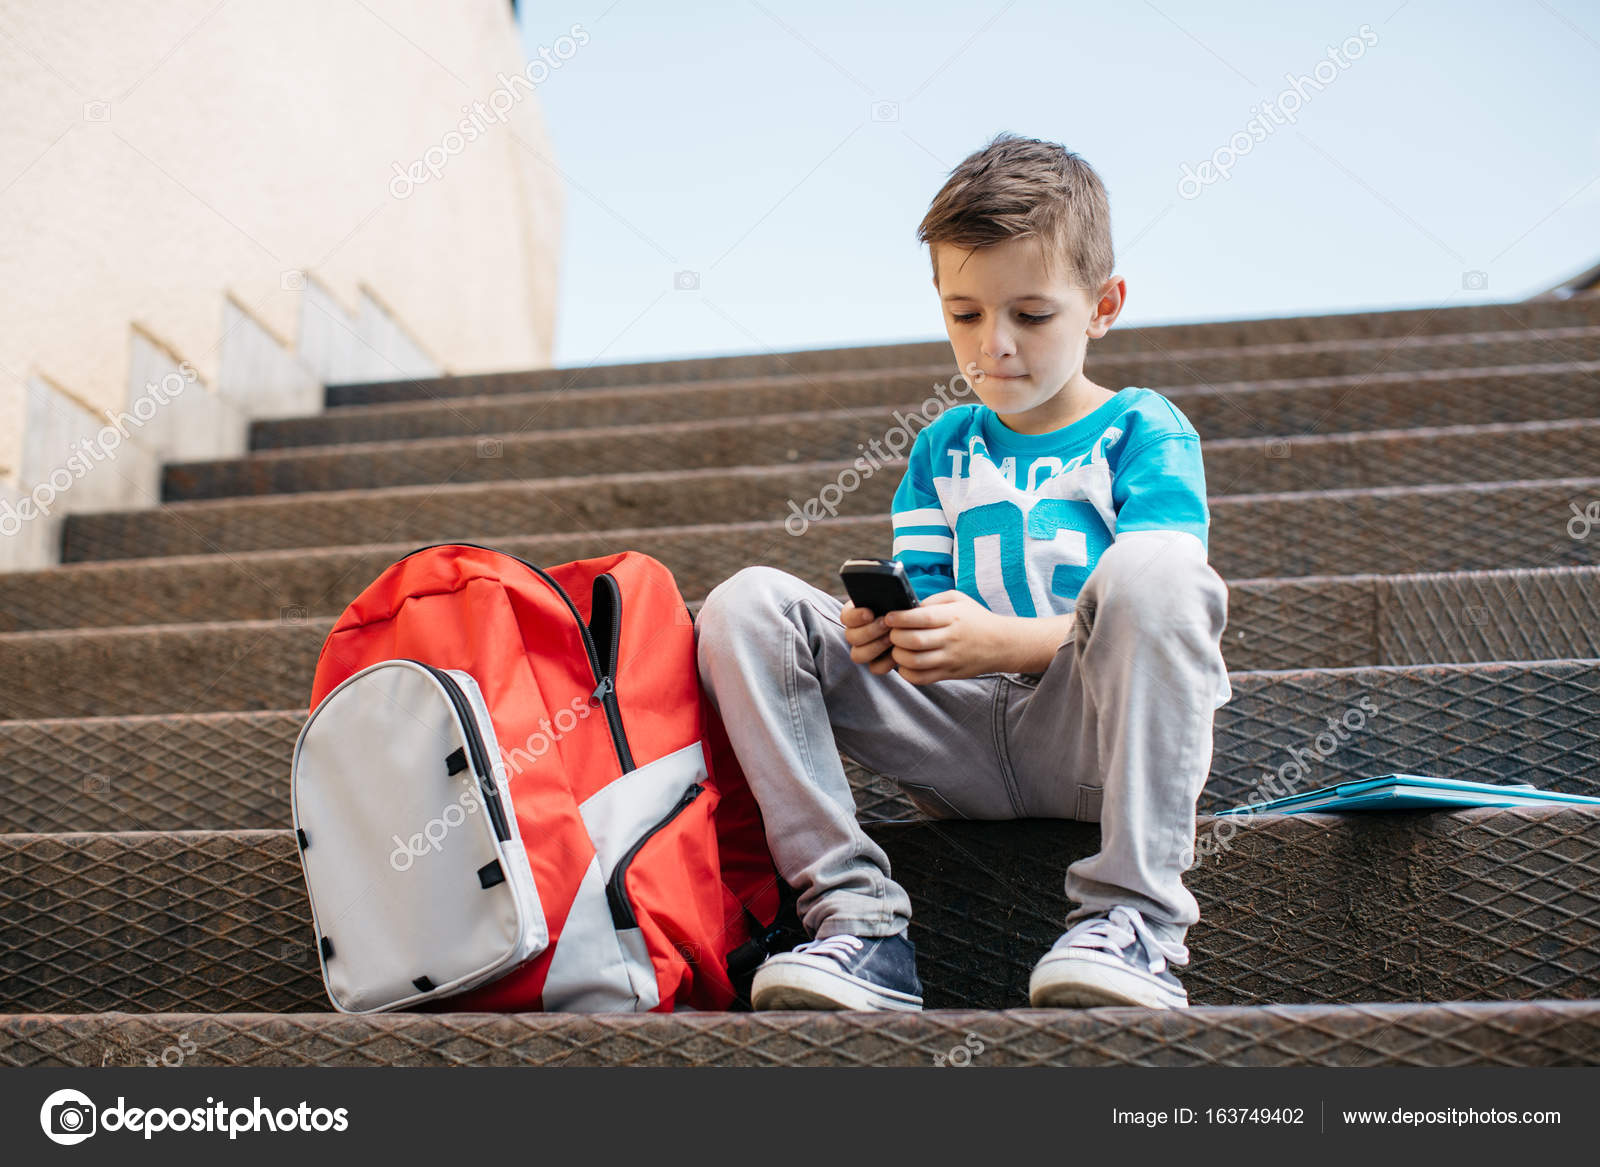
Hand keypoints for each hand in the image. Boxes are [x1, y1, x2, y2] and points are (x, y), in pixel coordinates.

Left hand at [842, 591, 1009, 683]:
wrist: (1001, 644)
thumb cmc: (976, 618)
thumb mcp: (958, 599)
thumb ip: (932, 601)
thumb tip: (907, 608)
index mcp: (952, 617)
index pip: (921, 618)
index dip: (899, 618)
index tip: (889, 617)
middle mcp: (950, 639)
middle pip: (913, 641)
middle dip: (895, 637)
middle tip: (892, 633)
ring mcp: (950, 659)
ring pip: (914, 662)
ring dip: (898, 655)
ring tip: (897, 648)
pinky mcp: (949, 673)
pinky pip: (921, 678)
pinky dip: (906, 673)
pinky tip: (905, 663)